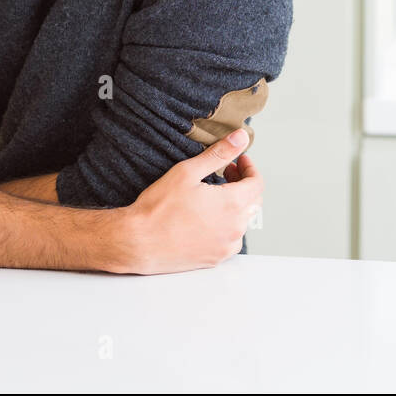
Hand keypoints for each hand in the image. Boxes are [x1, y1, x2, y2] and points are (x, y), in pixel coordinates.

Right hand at [117, 129, 260, 274]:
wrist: (138, 242)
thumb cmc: (158, 208)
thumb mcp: (188, 172)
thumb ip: (219, 153)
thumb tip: (241, 137)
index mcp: (232, 204)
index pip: (257, 183)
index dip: (249, 167)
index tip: (238, 159)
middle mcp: (235, 228)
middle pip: (253, 201)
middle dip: (243, 183)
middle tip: (226, 172)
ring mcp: (226, 246)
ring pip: (243, 221)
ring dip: (235, 205)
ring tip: (214, 194)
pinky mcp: (216, 258)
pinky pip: (231, 239)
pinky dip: (227, 225)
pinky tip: (209, 217)